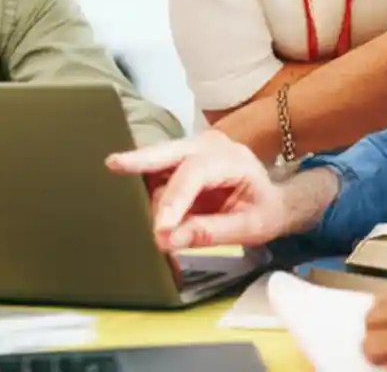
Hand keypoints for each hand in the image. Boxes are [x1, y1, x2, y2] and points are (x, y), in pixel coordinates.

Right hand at [105, 130, 287, 250]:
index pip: (197, 172)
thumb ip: (211, 232)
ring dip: (142, 180)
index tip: (160, 229)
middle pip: (171, 151)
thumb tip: (169, 240)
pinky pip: (157, 169)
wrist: (272, 200)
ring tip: (135, 206)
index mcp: (233, 159)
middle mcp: (210, 146)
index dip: (175, 199)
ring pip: (159, 160)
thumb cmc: (263, 212)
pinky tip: (134, 198)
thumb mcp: (249, 228)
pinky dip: (144, 183)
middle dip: (142, 159)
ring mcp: (193, 149)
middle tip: (114, 164)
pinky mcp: (179, 160)